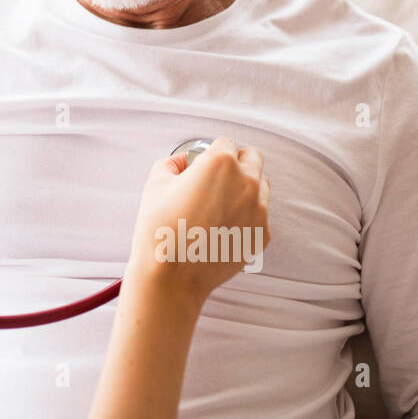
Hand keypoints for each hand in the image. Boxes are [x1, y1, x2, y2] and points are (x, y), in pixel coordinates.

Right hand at [125, 137, 270, 308]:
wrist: (172, 276)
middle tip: (217, 177)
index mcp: (220, 163)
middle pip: (253, 158)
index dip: (211, 151)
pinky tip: (222, 227)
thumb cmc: (160, 229)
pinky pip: (260, 215)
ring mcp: (259, 210)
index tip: (204, 162)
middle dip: (237, 162)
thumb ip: (172, 163)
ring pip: (261, 186)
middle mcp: (246, 183)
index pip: (226, 143)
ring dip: (245, 187)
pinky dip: (246, 215)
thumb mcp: (155, 184)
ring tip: (219, 204)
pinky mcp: (262, 235)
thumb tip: (181, 163)